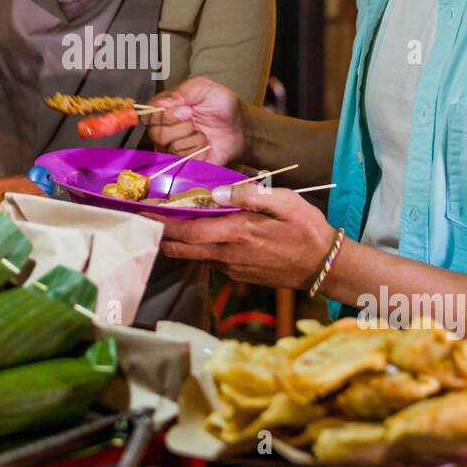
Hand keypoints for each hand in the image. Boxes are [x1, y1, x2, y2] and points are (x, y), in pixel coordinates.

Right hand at [147, 76, 244, 165]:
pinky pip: (183, 161)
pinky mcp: (184, 163)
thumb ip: (181, 91)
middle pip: (156, 134)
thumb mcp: (204, 87)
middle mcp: (165, 129)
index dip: (166, 114)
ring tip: (203, 132)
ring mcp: (173, 147)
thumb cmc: (222, 106)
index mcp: (165, 109)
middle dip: (182, 126)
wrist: (240, 128)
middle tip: (195, 119)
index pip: (148, 115)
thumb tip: (160, 104)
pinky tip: (205, 145)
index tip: (185, 109)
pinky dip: (199, 152)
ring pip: (171, 148)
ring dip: (194, 139)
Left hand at [152, 184, 336, 290]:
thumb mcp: (285, 202)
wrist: (324, 266)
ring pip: (195, 255)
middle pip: (182, 248)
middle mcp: (228, 255)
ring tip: (166, 223)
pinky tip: (200, 235)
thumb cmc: (307, 230)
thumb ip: (250, 195)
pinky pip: (211, 260)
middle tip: (142, 219)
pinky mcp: (238, 275)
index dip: (162, 223)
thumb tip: (219, 191)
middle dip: (160, 235)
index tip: (142, 213)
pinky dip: (199, 248)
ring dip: (178, 242)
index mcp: (236, 233)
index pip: (187, 231)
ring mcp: (232, 268)